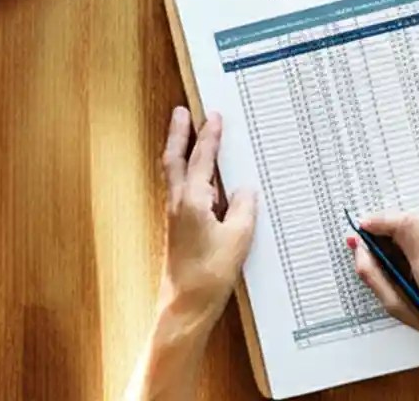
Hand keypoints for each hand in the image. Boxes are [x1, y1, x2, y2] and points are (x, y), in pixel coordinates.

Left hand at [128, 108, 257, 400]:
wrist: (186, 306)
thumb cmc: (209, 274)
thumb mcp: (239, 237)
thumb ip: (243, 207)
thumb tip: (244, 191)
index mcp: (192, 200)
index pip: (202, 159)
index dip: (209, 135)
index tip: (213, 116)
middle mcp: (177, 203)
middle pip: (174, 159)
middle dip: (178, 134)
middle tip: (180, 112)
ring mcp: (174, 216)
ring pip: (174, 174)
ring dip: (180, 152)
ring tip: (186, 136)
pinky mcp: (177, 229)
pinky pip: (181, 192)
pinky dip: (187, 175)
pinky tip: (201, 181)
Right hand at [347, 213, 418, 372]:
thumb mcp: (404, 310)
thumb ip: (375, 277)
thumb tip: (359, 251)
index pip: (404, 226)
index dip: (380, 222)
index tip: (365, 226)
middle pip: (414, 222)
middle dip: (392, 231)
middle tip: (378, 246)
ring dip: (415, 241)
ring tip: (415, 267)